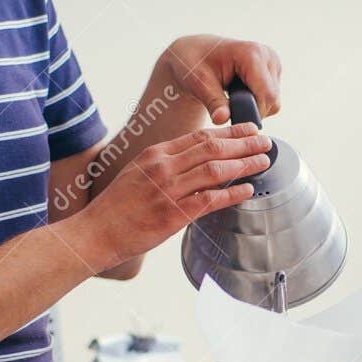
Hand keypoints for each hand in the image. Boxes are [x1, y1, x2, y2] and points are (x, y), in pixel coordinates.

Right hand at [70, 124, 272, 270]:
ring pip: (215, 170)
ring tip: (263, 162)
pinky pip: (210, 200)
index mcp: (155, 155)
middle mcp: (163, 167)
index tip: (249, 128)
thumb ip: (165, 166)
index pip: (200, 136)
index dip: (229, 131)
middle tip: (266, 141)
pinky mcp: (172, 215)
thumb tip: (194, 162)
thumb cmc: (116, 208)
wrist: (95, 232)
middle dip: (244, 142)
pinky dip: (232, 194)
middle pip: (212, 148)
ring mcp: (168, 190)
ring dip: (244, 164)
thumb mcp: (137, 174)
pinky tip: (248, 190)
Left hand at [160, 35, 282, 125]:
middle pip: (273, 99)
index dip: (252, 113)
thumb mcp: (199, 84)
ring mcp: (272, 62)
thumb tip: (222, 119)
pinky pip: (272, 98)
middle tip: (227, 111)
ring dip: (254, 108)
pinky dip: (256, 103)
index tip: (232, 120)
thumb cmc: (194, 64)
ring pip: (274, 100)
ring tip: (230, 101)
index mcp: (252, 53)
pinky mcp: (273, 70)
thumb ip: (213, 102)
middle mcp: (267, 55)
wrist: (195, 52)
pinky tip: (238, 96)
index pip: (266, 94)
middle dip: (252, 112)